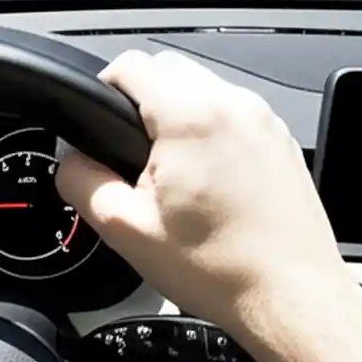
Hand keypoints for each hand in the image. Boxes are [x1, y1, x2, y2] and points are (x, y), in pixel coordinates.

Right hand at [56, 50, 348, 331]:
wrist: (291, 297)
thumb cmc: (220, 268)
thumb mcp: (125, 229)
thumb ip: (82, 182)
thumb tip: (70, 161)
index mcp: (190, 117)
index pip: (131, 64)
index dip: (103, 88)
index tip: (100, 122)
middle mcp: (232, 105)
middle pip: (167, 68)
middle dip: (141, 100)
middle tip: (132, 153)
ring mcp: (263, 120)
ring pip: (201, 88)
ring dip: (177, 114)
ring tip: (172, 173)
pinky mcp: (280, 139)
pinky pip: (232, 113)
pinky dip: (210, 132)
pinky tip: (208, 182)